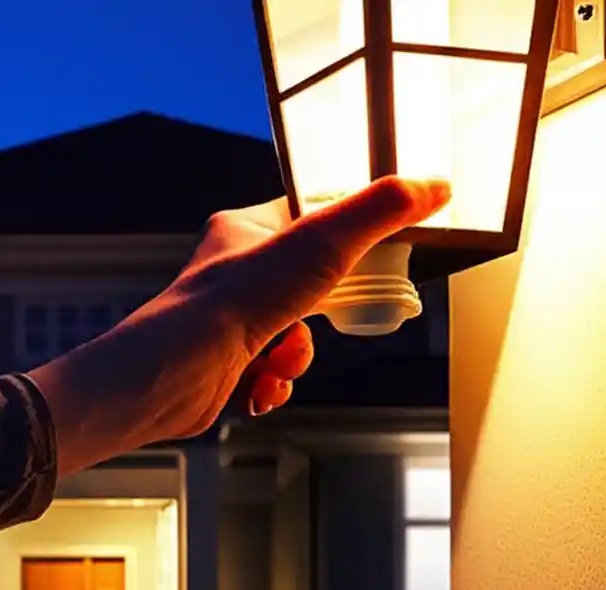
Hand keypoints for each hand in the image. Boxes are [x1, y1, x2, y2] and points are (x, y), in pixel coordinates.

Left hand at [29, 176, 451, 474]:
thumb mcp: (321, 243)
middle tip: (324, 317)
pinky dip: (277, 383)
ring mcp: (227, 320)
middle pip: (309, 284)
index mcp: (245, 229)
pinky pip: (273, 373)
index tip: (371, 253)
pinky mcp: (224, 365)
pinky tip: (262, 386)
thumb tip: (434, 186)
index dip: (345, 236)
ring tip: (279, 358)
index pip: (308, 216)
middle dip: (323, 313)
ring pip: (294, 335)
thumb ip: (380, 212)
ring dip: (299, 354)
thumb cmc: (230, 302)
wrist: (171, 375)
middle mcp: (232, 271)